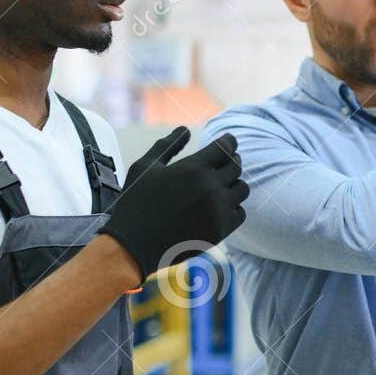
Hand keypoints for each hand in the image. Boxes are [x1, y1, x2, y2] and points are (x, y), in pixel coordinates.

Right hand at [100, 129, 247, 281]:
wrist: (133, 245)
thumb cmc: (135, 202)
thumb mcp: (145, 167)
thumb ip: (167, 145)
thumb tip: (185, 129)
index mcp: (194, 168)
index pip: (227, 147)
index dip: (229, 141)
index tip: (228, 141)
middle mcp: (210, 188)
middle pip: (236, 166)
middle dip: (231, 161)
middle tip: (222, 163)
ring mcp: (218, 211)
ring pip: (242, 189)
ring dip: (233, 184)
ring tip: (220, 185)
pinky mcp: (220, 231)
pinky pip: (240, 213)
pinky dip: (233, 207)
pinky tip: (220, 206)